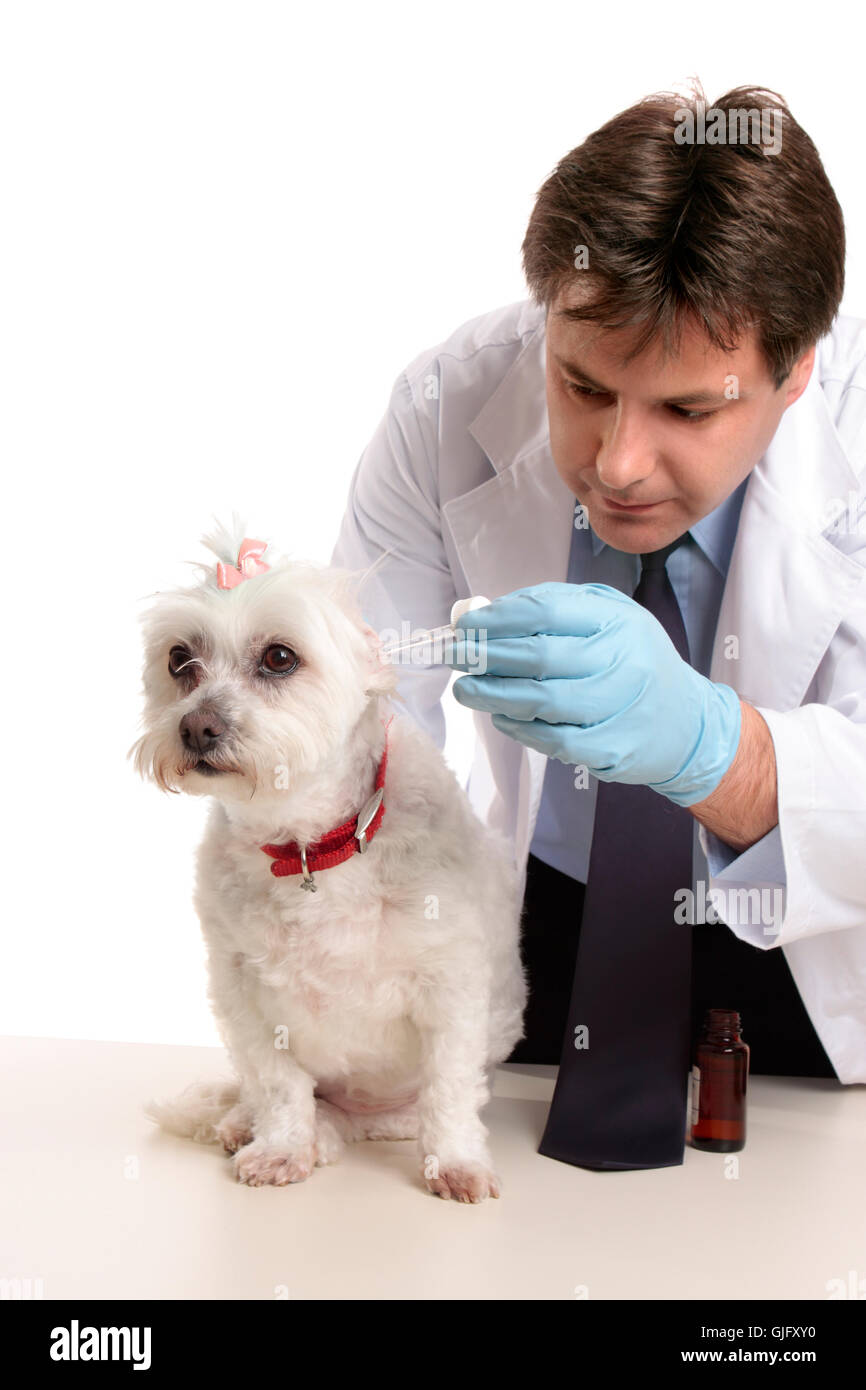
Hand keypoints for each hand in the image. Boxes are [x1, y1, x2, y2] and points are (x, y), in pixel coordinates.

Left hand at [445, 581, 741, 806]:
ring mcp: (619, 708)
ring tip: (465, 689)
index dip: (499, 618)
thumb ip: (558, 608)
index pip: (548, 611)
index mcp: (619, 620)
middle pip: (540, 656)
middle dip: (486, 656)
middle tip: (454, 657)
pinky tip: (501, 717)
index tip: (467, 625)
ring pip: (542, 701)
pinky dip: (519, 728)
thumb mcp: (611, 619)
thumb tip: (492, 613)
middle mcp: (623, 661)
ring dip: (494, 695)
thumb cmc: (634, 663)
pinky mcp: (612, 748)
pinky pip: (553, 739)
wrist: (686, 724)